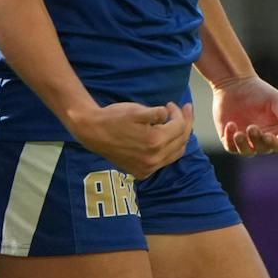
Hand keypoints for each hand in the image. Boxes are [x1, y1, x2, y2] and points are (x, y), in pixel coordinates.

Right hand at [65, 100, 192, 180]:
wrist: (92, 132)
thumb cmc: (113, 118)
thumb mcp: (136, 110)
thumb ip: (157, 113)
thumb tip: (168, 115)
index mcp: (155, 141)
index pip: (179, 127)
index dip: (179, 113)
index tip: (170, 104)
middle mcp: (154, 158)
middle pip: (181, 140)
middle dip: (184, 123)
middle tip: (183, 110)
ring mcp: (148, 168)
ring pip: (176, 153)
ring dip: (180, 137)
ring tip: (178, 125)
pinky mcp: (142, 172)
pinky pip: (164, 161)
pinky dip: (170, 150)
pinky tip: (167, 140)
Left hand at [212, 75, 277, 154]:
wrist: (235, 85)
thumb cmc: (260, 91)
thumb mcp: (276, 100)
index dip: (276, 144)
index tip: (267, 136)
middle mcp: (264, 139)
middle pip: (264, 149)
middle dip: (257, 140)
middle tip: (251, 127)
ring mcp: (247, 140)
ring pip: (247, 152)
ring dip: (243, 145)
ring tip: (238, 133)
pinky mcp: (230, 139)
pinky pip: (231, 147)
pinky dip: (230, 140)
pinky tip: (230, 125)